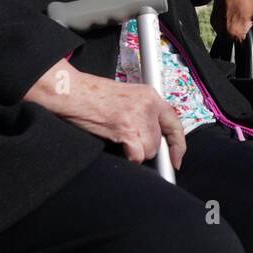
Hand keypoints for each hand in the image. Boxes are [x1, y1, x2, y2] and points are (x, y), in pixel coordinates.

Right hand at [24, 60, 185, 167]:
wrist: (74, 93)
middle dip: (144, 146)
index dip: (178, 144)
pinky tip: (116, 145)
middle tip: (127, 139)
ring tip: (118, 138)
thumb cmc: (93, 96)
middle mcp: (149, 105)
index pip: (174, 123)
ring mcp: (139, 117)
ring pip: (149, 151)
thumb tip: (151, 138)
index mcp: (150, 95)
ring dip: (135, 152)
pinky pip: (137, 156)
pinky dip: (129, 157)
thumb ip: (143, 114)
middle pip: (158, 141)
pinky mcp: (127, 129)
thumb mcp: (127, 99)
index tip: (177, 159)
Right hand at [211, 0, 252, 49]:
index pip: (247, 46)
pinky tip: (235, 9)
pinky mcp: (213, 18)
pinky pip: (224, 25)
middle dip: (246, 29)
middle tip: (249, 14)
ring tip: (242, 9)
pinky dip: (231, 19)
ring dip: (238, 24)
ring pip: (231, 31)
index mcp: (235, 33)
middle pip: (239, 38)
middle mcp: (223, 32)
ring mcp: (216, 25)